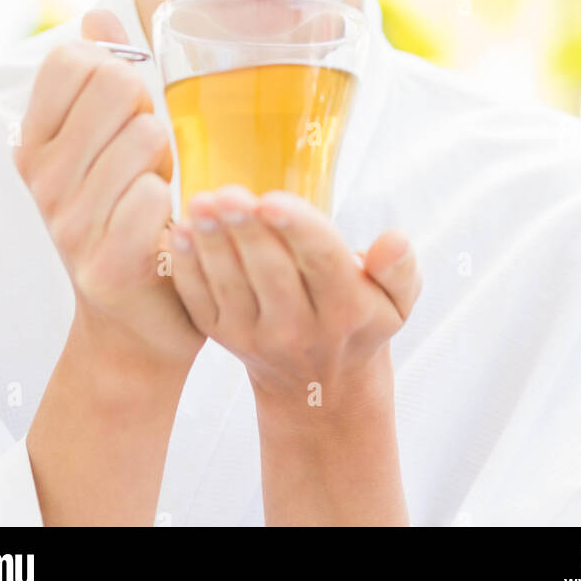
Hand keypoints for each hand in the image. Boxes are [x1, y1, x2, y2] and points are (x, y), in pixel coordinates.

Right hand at [15, 8, 205, 376]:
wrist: (136, 328)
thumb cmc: (128, 220)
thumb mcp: (102, 146)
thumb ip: (102, 76)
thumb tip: (96, 15)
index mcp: (34, 141)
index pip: (72, 59)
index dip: (115, 72)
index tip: (124, 114)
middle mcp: (41, 179)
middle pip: (115, 87)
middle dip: (149, 112)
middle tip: (149, 159)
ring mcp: (68, 224)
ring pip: (145, 136)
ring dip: (170, 161)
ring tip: (159, 194)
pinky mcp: (107, 264)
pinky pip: (156, 196)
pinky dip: (176, 207)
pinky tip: (168, 230)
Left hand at [168, 183, 421, 403]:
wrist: (320, 386)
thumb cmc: (360, 319)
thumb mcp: (396, 301)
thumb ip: (400, 269)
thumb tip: (394, 240)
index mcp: (345, 309)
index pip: (321, 261)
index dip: (296, 229)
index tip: (273, 200)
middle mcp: (298, 328)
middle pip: (269, 271)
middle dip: (247, 230)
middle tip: (228, 193)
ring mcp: (254, 336)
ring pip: (230, 283)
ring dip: (212, 241)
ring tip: (201, 203)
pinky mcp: (220, 336)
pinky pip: (199, 298)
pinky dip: (186, 266)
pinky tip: (180, 231)